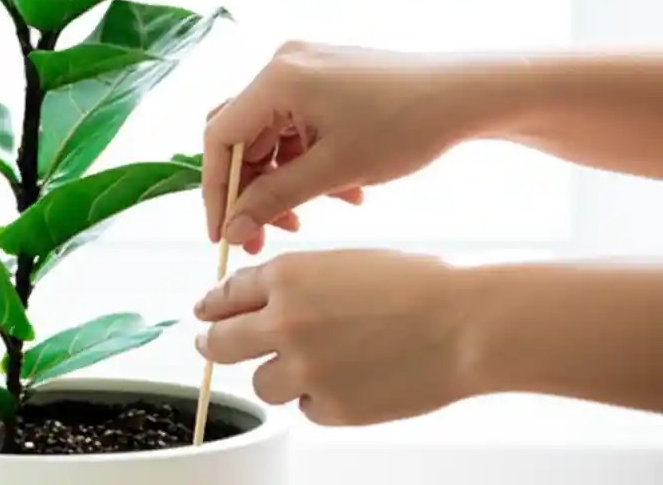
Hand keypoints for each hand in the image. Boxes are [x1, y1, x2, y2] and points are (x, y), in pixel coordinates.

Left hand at [193, 250, 470, 425]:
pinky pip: (305, 407)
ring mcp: (304, 370)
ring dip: (278, 374)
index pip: (226, 294)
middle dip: (212, 344)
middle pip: (219, 344)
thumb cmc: (417, 285)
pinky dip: (319, 398)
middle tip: (210, 345)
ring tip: (317, 361)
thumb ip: (292, 284)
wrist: (465, 324)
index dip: (213, 305)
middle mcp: (283, 323)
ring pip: (261, 383)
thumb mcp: (342, 263)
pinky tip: (352, 379)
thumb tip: (256, 301)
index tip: (205, 313)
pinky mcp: (330, 408)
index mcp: (286, 277)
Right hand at [204, 42, 477, 250]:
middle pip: (242, 138)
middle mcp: (283, 66)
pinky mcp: (326, 79)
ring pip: (270, 138)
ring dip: (284, 181)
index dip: (216, 191)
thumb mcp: (335, 171)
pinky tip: (341, 192)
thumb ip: (275, 199)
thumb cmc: (408, 125)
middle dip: (251, 190)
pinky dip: (307, 163)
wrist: (469, 95)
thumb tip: (232, 229)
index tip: (224, 234)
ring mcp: (305, 69)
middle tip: (263, 236)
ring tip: (310, 217)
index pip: (219, 138)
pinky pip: (297, 127)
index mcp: (278, 79)